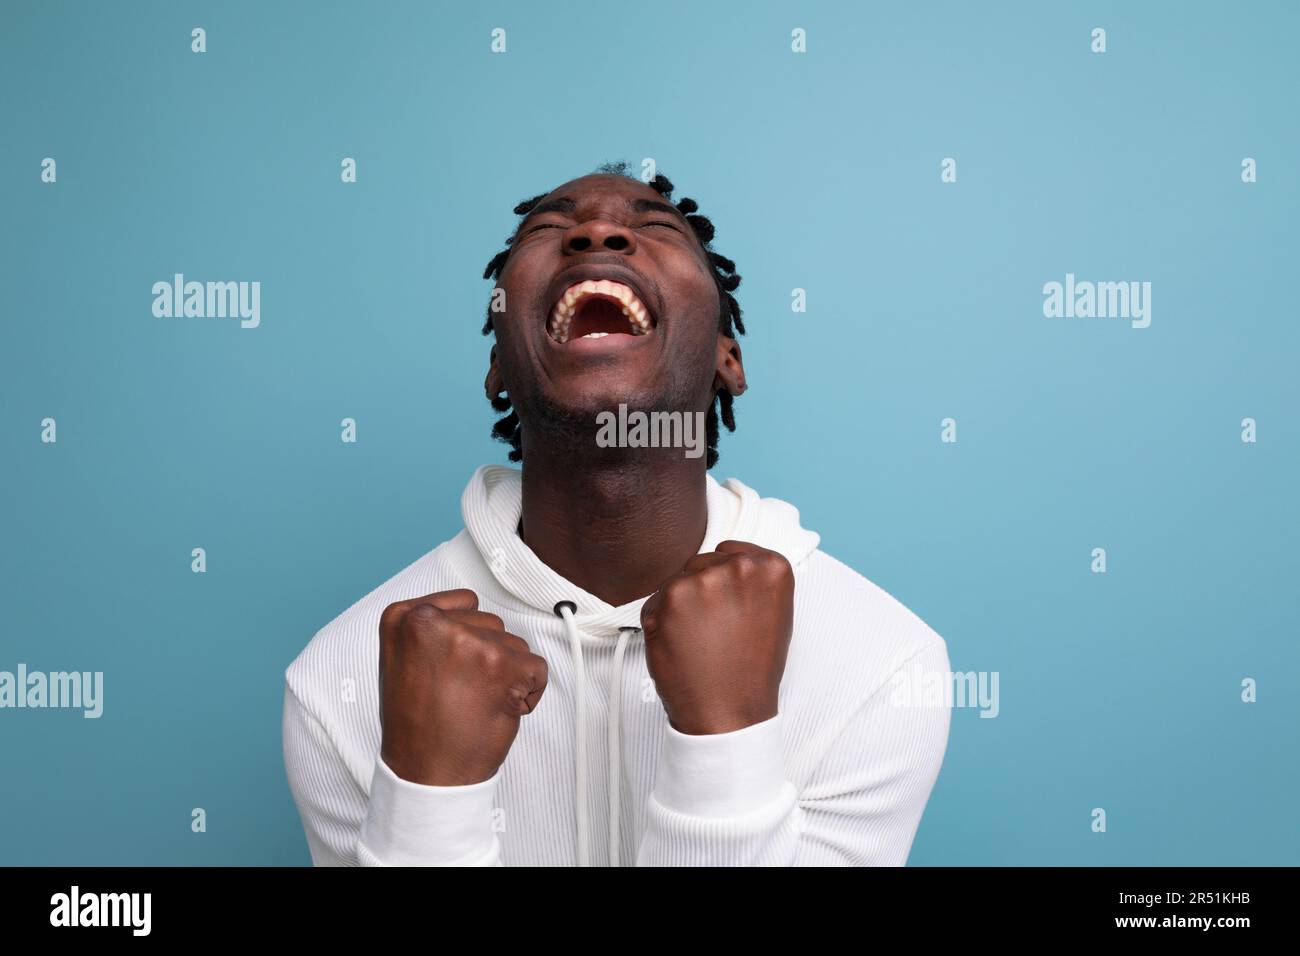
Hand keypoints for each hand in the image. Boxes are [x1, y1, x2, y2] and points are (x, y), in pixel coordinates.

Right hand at [377, 589, 547, 785]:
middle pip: (491, 623)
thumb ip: (432, 630)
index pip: (464, 603)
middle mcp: (433, 622)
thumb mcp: (403, 660)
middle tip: (459, 693)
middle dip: (486, 656)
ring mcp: (470, 642)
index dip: (466, 639)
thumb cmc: (417, 725)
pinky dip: (528, 692)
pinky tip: (497, 711)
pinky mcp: (503, 665)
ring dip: (506, 674)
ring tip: (473, 704)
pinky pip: (537, 668)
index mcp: (404, 616)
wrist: (426, 775)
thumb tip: (469, 611)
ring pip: (515, 644)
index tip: (451, 667)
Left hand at [639, 541, 794, 735]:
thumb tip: (724, 559)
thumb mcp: (773, 615)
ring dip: (679, 607)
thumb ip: (752, 581)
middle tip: (715, 632)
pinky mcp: (671, 596)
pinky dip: (659, 623)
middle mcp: (741, 566)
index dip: (722, 583)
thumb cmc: (750, 672)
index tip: (729, 609)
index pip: (730, 552)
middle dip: (700, 592)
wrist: (730, 715)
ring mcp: (704, 579)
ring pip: (677, 582)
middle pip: (701, 563)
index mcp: (772, 568)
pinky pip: (654, 601)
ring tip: (699, 642)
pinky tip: (680, 646)